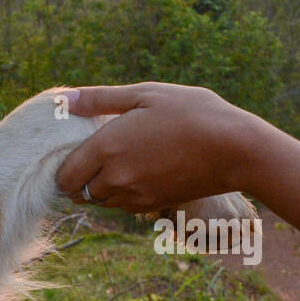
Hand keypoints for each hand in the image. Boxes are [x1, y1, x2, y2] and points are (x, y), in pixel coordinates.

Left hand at [55, 82, 265, 210]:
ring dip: (100, 188)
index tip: (70, 153)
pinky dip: (122, 195)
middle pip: (80, 193)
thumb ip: (100, 99)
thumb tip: (63, 98)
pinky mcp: (156, 204)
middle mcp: (117, 178)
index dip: (62, 168)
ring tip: (115, 163)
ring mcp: (137, 196)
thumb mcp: (145, 94)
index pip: (65, 176)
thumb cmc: (192, 112)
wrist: (236, 149)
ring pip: (103, 202)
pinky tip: (137, 173)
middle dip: (78, 179)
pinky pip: (125, 207)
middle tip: (89, 158)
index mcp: (107, 148)